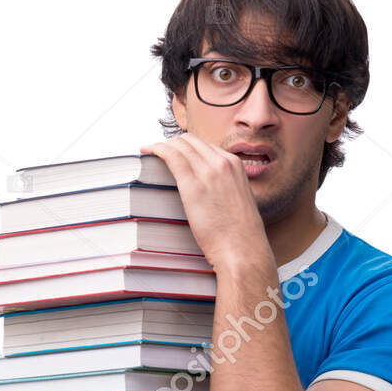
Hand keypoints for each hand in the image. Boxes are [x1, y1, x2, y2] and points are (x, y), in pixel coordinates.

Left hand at [139, 136, 272, 273]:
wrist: (243, 250)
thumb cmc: (240, 235)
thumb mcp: (239, 201)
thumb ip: (226, 188)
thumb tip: (210, 191)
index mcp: (235, 165)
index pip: (205, 145)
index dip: (187, 146)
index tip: (176, 152)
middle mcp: (222, 163)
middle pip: (191, 141)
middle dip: (173, 143)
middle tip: (159, 151)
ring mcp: (208, 173)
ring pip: (180, 145)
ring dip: (162, 144)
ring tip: (150, 150)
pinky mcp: (193, 186)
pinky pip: (172, 156)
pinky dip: (157, 149)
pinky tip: (148, 151)